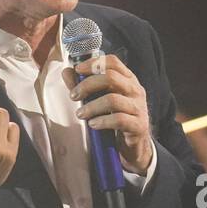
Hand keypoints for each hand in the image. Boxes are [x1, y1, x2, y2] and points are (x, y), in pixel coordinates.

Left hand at [69, 54, 152, 173]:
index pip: (113, 62)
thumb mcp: (101, 98)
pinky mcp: (138, 125)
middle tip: (74, 96)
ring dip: (91, 106)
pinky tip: (93, 124)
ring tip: (80, 114)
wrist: (135, 145)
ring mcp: (139, 108)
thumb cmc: (117, 118)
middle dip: (87, 85)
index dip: (94, 63)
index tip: (78, 70)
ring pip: (112, 100)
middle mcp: (135, 90)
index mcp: (128, 79)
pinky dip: (102, 121)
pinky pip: (119, 120)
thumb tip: (67, 72)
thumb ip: (84, 85)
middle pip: (111, 78)